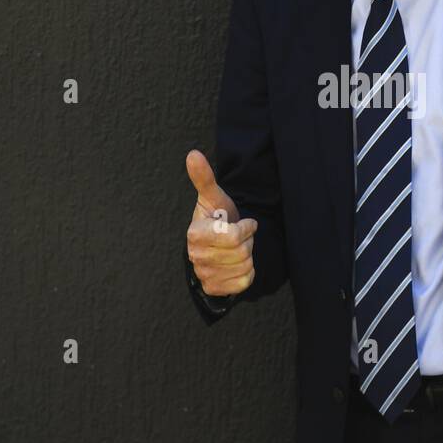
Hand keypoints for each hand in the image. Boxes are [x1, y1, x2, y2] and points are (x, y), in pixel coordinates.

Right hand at [185, 149, 256, 296]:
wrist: (217, 246)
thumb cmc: (217, 218)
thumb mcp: (213, 198)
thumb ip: (204, 178)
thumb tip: (193, 154)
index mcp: (195, 234)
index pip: (233, 235)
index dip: (246, 227)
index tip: (242, 222)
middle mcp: (196, 257)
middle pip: (241, 251)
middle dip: (248, 241)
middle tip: (240, 236)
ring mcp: (204, 275)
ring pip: (244, 266)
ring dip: (248, 256)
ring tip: (238, 248)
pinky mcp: (214, 288)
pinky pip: (244, 281)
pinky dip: (247, 272)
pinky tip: (237, 263)